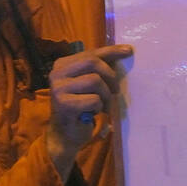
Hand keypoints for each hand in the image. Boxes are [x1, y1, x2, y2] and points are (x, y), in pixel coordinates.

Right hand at [45, 44, 132, 176]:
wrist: (64, 135)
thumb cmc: (80, 108)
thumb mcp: (89, 85)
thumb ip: (99, 68)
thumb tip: (124, 51)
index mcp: (62, 64)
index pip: (91, 53)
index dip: (111, 51)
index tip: (129, 50)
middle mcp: (56, 73)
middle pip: (93, 63)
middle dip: (110, 76)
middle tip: (115, 90)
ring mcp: (58, 88)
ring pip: (95, 80)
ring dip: (105, 95)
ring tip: (102, 105)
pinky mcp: (63, 104)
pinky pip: (94, 99)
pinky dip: (99, 107)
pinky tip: (92, 113)